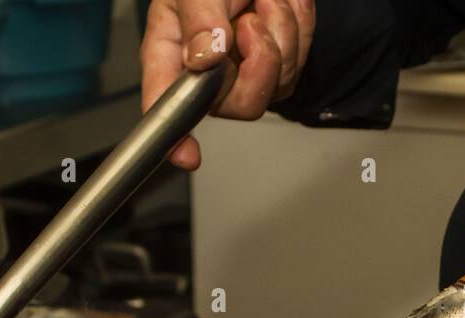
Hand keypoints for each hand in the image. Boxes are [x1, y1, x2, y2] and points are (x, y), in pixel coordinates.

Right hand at [140, 0, 314, 169]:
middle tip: (250, 21)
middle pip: (240, 105)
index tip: (187, 156)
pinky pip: (297, 64)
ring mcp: (242, 79)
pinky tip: (277, 4)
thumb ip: (198, 18)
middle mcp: (205, 79)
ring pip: (276, 83)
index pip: (167, 108)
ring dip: (281, 29)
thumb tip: (204, 58)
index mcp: (171, 58)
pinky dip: (297, 26)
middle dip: (261, 59)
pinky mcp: (274, 72)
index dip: (176, 138)